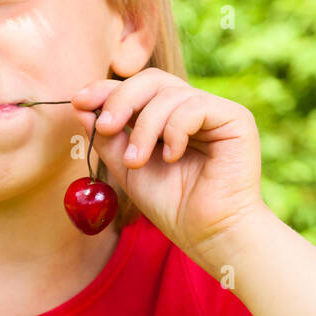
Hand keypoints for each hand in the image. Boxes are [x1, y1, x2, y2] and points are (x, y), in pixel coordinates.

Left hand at [71, 68, 263, 260]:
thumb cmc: (174, 207)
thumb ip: (109, 139)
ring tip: (137, 162)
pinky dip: (174, 130)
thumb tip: (82, 107)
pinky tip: (172, 157)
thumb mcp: (129, 169)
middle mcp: (193, 109)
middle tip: (105, 128)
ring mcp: (214, 112)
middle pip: (151, 80)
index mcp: (169, 118)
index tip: (79, 101)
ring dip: (145, 128)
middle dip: (122, 100)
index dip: (107, 90)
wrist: (209, 235)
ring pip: (169, 94)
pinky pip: (194, 106)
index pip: (137, 89)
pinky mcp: (235, 119)